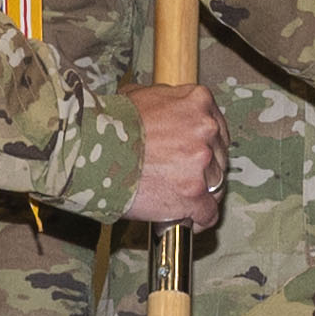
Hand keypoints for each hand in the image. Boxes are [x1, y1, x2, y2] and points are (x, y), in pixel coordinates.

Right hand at [121, 81, 227, 226]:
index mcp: (198, 102)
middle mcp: (206, 129)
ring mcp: (202, 163)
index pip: (217, 129)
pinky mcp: (193, 193)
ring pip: (215, 185)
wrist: (95, 148)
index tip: (197, 156)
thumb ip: (165, 101)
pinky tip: (186, 219)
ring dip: (200, 194)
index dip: (206, 145)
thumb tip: (168, 109)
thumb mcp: (140, 96)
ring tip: (180, 200)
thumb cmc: (111, 123)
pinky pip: (208, 213)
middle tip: (182, 178)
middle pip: (219, 157)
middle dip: (204, 169)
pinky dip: (198, 219)